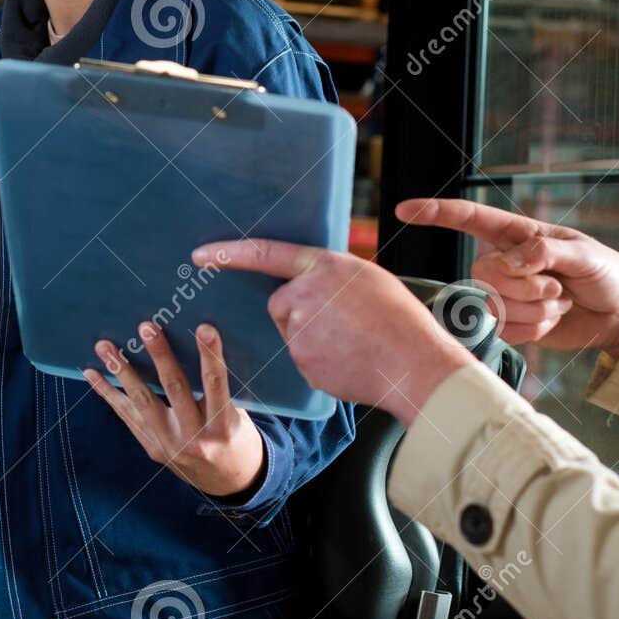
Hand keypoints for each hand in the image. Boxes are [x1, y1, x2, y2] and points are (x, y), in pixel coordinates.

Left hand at [84, 322, 264, 497]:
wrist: (227, 482)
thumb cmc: (235, 437)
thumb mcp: (238, 416)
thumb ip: (218, 390)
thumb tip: (195, 346)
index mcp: (223, 427)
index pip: (215, 386)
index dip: (210, 356)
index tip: (204, 328)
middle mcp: (194, 437)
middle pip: (174, 389)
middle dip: (160, 356)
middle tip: (146, 327)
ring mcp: (169, 444)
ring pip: (142, 403)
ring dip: (121, 371)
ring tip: (105, 347)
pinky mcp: (152, 447)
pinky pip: (127, 416)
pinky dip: (109, 393)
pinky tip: (92, 373)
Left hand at [191, 240, 478, 426]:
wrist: (417, 365)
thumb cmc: (402, 322)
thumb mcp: (368, 280)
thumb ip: (332, 278)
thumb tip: (309, 285)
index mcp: (324, 266)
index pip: (265, 253)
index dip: (229, 253)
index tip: (201, 256)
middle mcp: (305, 294)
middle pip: (280, 304)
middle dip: (299, 314)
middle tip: (343, 325)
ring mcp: (300, 330)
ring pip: (292, 334)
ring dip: (314, 339)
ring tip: (354, 343)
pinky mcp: (301, 360)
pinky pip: (303, 360)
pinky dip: (321, 363)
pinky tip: (350, 361)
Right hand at [396, 198, 618, 356]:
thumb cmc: (607, 272)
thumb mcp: (584, 255)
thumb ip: (545, 253)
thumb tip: (511, 262)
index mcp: (517, 235)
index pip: (469, 219)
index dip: (435, 213)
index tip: (404, 210)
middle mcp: (504, 263)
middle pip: (483, 274)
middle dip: (524, 287)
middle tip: (557, 287)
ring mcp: (505, 295)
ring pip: (495, 305)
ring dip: (536, 308)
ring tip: (560, 301)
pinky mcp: (511, 323)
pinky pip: (507, 329)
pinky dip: (536, 327)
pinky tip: (554, 318)